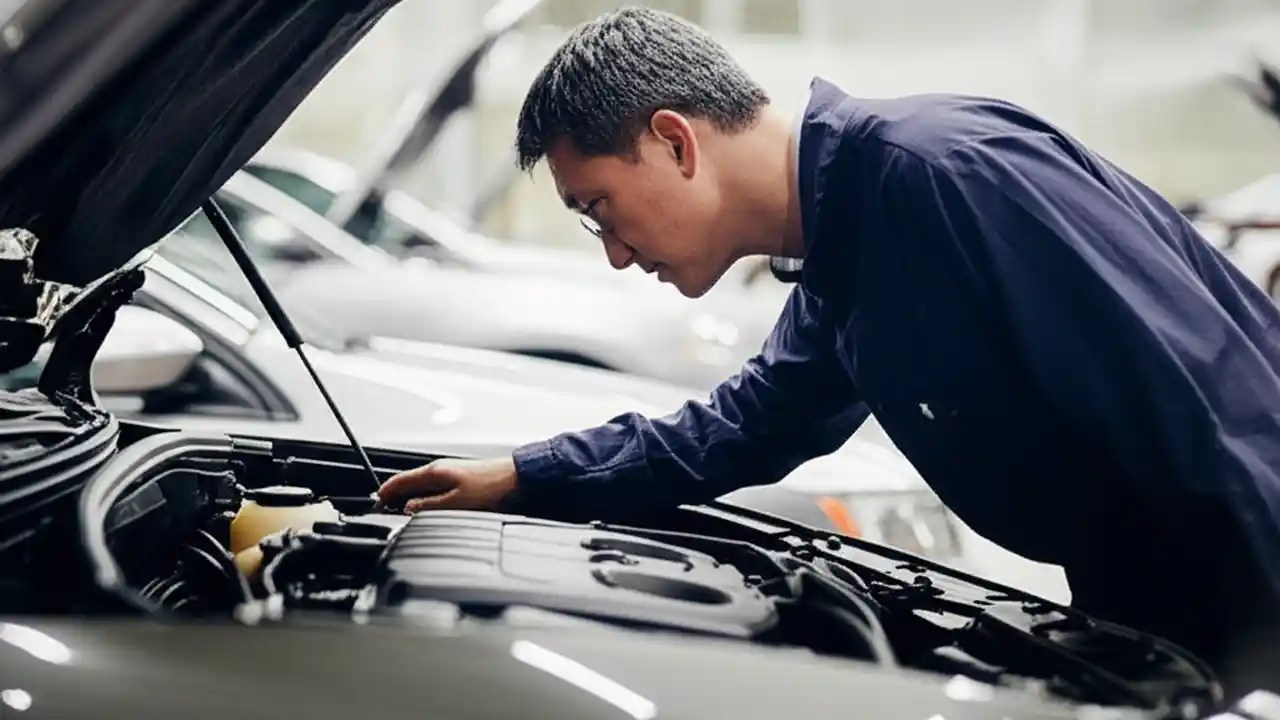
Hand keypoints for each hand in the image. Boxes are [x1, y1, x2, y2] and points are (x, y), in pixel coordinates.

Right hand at [376, 456, 517, 513]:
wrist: (521, 479)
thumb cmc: (493, 489)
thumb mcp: (455, 504)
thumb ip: (428, 507)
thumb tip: (407, 510)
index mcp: (435, 471)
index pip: (399, 480)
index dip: (384, 492)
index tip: (375, 503)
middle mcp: (441, 468)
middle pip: (408, 481)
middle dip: (395, 495)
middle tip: (386, 510)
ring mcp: (453, 472)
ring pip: (422, 484)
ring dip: (410, 496)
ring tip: (404, 510)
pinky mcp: (464, 479)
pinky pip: (435, 487)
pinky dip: (426, 496)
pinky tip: (430, 506)